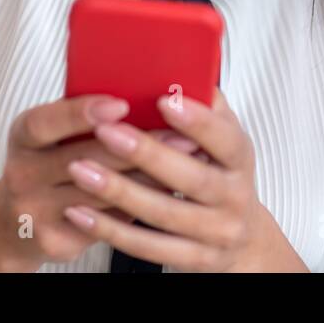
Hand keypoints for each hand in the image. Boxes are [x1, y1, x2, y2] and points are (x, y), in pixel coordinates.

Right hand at [0, 94, 196, 271]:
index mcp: (23, 136)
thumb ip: (89, 117)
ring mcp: (35, 211)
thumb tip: (149, 92)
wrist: (19, 223)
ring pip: (102, 193)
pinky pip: (107, 221)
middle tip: (182, 134)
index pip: (45, 122)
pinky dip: (140, 204)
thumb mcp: (56, 135)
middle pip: (83, 158)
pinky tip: (170, 191)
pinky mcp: (55, 242)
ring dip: (149, 176)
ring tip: (187, 161)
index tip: (121, 104)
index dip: (80, 113)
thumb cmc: (52, 164)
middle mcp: (22, 174)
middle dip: (137, 145)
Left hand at [61, 89, 307, 271]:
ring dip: (118, 191)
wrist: (243, 238)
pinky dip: (111, 229)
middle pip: (190, 178)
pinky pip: (147, 247)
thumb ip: (205, 103)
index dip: (196, 121)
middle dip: (146, 154)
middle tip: (106, 132)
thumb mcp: (224, 137)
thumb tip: (181, 63)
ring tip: (81, 169)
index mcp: (239, 158)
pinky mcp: (192, 259)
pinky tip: (80, 212)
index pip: (223, 137)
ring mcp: (214, 232)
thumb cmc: (222, 174)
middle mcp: (232, 196)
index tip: (164, 100)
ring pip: (163, 214)